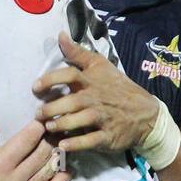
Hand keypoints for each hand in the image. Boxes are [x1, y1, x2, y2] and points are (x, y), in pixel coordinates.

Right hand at [0, 120, 68, 180]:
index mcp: (0, 164)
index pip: (28, 139)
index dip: (38, 126)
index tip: (42, 118)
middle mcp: (14, 180)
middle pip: (43, 153)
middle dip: (52, 138)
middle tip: (57, 129)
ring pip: (49, 172)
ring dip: (59, 156)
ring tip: (63, 144)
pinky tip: (67, 170)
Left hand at [32, 32, 160, 153]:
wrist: (145, 113)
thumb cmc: (117, 87)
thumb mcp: (100, 66)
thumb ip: (78, 53)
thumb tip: (60, 35)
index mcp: (92, 80)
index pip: (71, 74)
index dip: (51, 79)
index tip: (35, 87)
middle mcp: (96, 99)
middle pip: (72, 101)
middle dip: (52, 108)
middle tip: (38, 114)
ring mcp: (103, 118)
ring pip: (80, 121)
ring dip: (62, 125)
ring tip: (48, 127)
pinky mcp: (108, 136)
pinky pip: (91, 140)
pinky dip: (77, 144)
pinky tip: (62, 146)